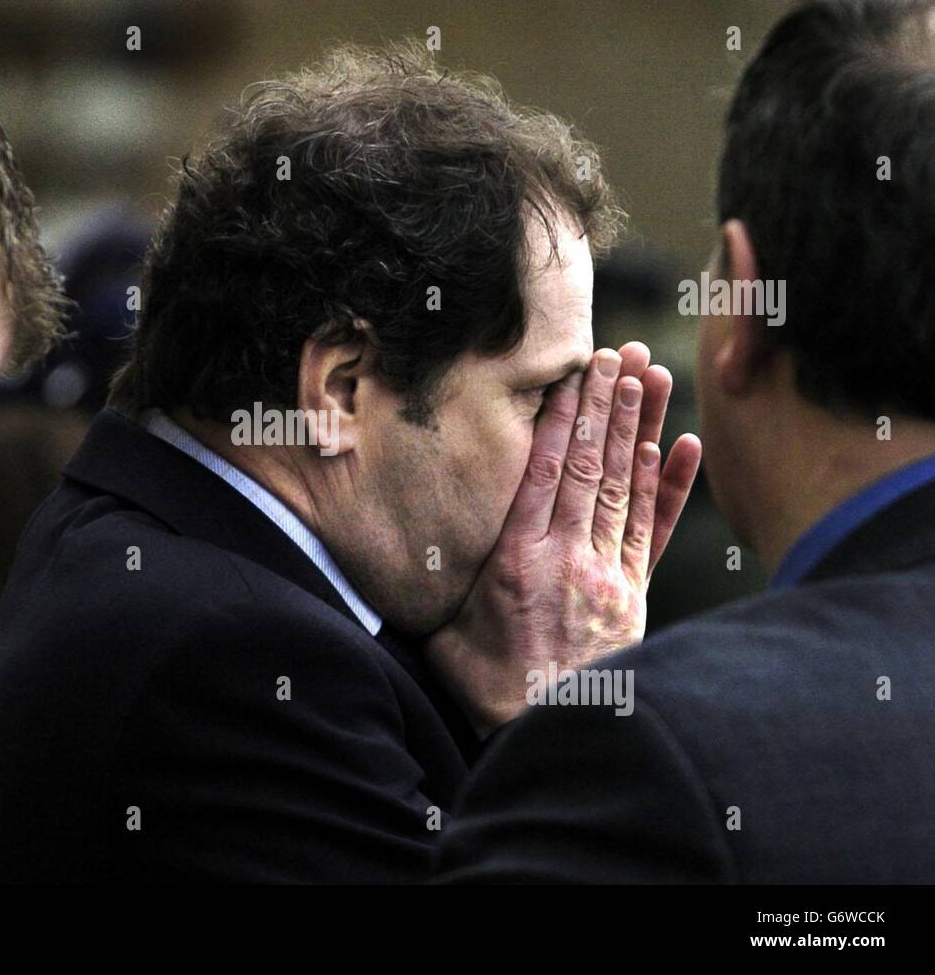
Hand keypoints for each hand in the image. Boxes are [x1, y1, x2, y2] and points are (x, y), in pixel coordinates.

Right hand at [427, 341, 701, 731]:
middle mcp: (566, 556)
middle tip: (617, 354)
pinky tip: (685, 447)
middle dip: (606, 405)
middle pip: (592, 466)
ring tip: (650, 377)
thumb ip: (439, 579)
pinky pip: (656, 532)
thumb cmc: (483, 681)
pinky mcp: (634, 596)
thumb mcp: (442, 627)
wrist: (544, 731)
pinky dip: (672, 488)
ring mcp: (607, 574)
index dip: (564, 416)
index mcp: (517, 558)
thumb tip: (402, 540)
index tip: (574, 371)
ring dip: (640, 429)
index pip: (546, 470)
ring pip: (627, 487)